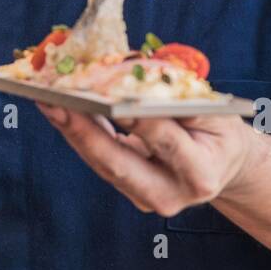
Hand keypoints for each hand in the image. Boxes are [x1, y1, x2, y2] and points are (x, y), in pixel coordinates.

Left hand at [35, 102, 258, 216]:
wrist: (223, 166)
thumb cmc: (219, 131)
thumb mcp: (216, 112)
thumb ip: (181, 98)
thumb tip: (138, 72)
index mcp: (200, 174)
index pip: (164, 142)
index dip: (137, 118)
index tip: (110, 94)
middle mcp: (169, 194)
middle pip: (118, 163)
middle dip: (84, 131)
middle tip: (56, 102)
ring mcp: (145, 197)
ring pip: (100, 162)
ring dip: (71, 129)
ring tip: (47, 99)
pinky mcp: (128, 190)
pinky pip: (98, 159)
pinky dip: (79, 131)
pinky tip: (59, 107)